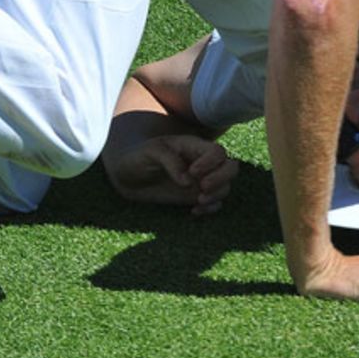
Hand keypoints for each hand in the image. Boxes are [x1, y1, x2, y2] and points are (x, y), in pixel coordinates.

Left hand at [107, 135, 238, 214]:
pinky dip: (210, 209)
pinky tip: (193, 211)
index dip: (211, 163)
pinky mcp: (195, 196)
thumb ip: (170, 162)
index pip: (217, 152)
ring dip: (217, 196)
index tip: (192, 172)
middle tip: (202, 188)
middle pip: (231, 167)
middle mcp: (201, 163)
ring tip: (198, 201)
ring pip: (225, 187)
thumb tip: (188, 181)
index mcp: (193, 146)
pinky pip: (215, 203)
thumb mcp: (151, 152)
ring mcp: (200, 180)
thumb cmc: (138, 156)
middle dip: (222, 179)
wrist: (127, 175)